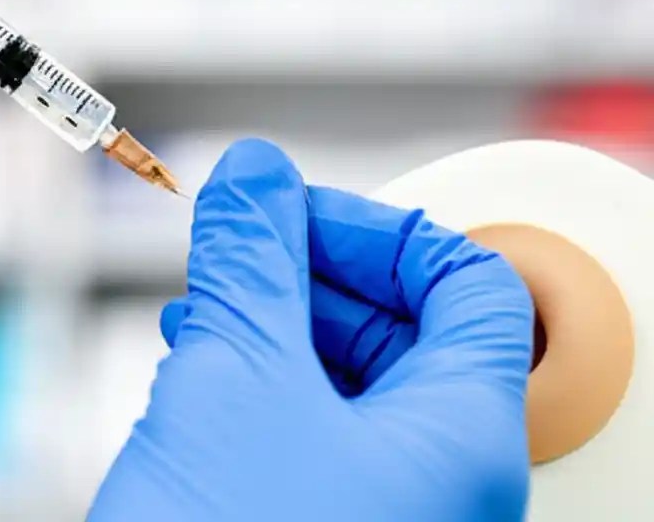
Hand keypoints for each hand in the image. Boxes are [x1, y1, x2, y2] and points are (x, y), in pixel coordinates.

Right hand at [89, 139, 533, 521]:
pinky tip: (198, 376)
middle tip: (238, 254)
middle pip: (406, 331)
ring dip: (273, 329)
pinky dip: (258, 389)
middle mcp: (441, 481)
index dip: (376, 227)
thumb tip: (251, 178)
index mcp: (461, 435)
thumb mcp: (237, 380)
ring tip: (203, 311)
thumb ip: (252, 263)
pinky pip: (313, 438)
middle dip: (310, 277)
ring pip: (349, 386)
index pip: (468, 282)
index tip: (289, 211)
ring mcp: (385, 515)